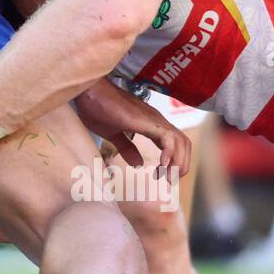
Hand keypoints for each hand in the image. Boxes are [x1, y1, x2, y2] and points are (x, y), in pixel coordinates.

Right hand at [73, 79, 191, 177]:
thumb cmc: (97, 109)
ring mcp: (154, 120)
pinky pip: (168, 138)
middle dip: (181, 165)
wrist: (89, 92)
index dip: (174, 161)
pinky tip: (161, 165)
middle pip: (183, 144)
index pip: (174, 143)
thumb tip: (138, 164)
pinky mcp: (148, 121)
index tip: (161, 176)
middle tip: (169, 181)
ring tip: (167, 177)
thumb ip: (127, 148)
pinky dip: (170, 153)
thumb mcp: (113, 134)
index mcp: (150, 125)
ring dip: (178, 162)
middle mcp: (157, 121)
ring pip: (180, 142)